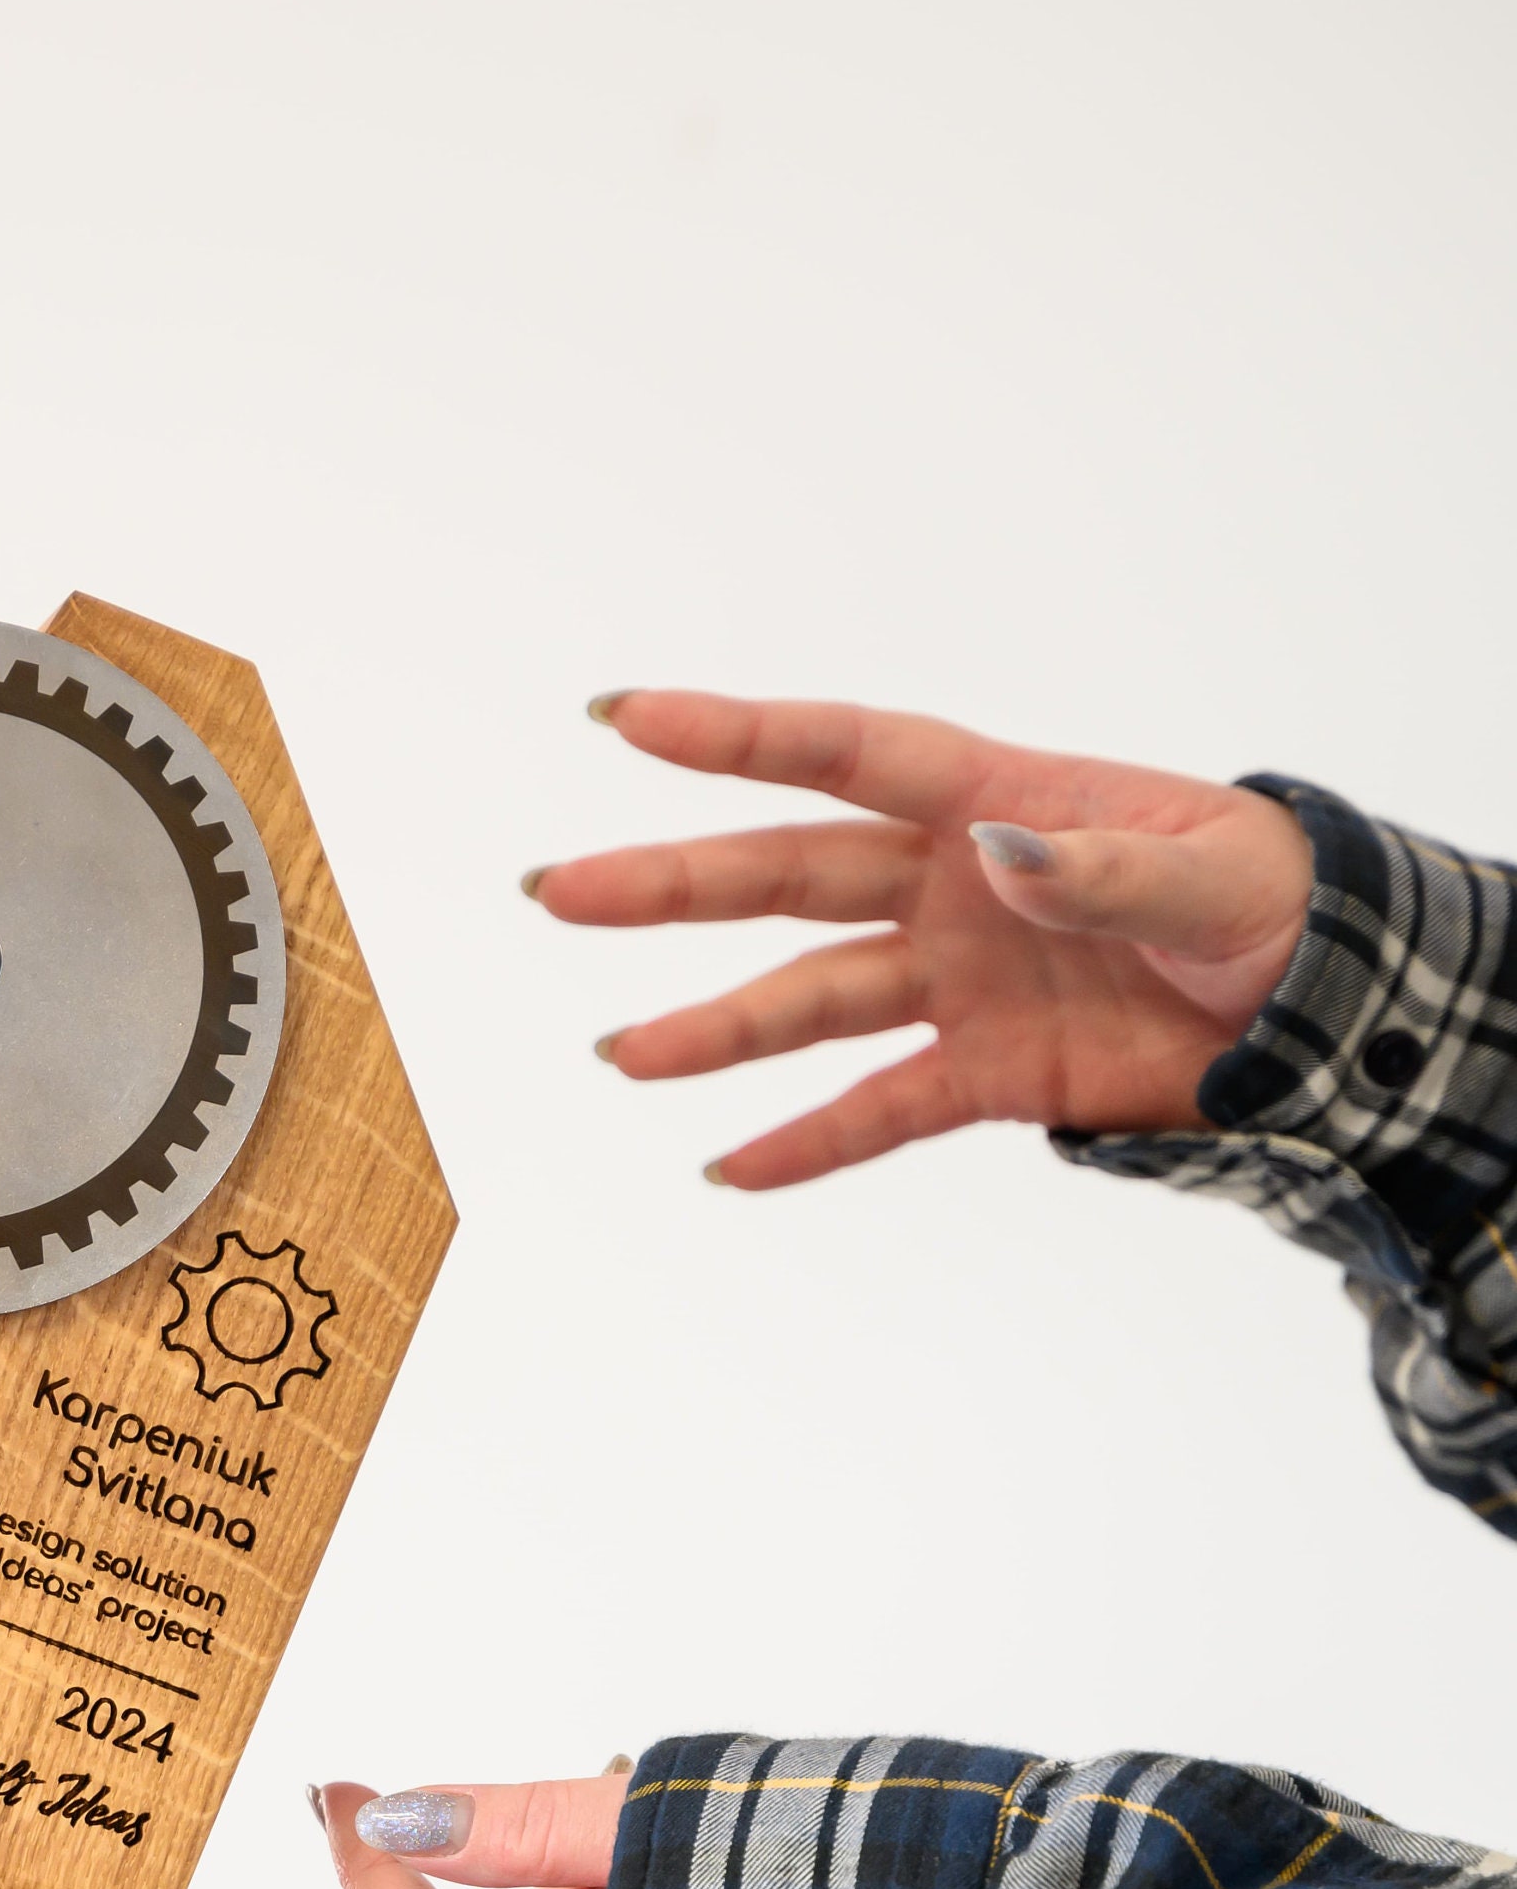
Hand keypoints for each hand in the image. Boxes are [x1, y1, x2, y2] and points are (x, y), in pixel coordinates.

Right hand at [545, 694, 1313, 1187]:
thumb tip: (1004, 858)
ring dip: (714, 1028)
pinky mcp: (985, 1070)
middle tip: (560, 890)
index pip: (846, 756)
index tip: (624, 721)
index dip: (735, 736)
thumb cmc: (1279, 905)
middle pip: (787, 879)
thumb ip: (1106, 867)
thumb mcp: (1215, 874)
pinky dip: (808, 1143)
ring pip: (808, 1000)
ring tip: (624, 1053)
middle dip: (670, 884)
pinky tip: (731, 1167)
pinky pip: (877, 1110)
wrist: (1328, 1008)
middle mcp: (952, 886)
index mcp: (1000, 803)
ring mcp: (957, 980)